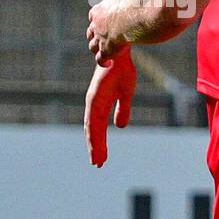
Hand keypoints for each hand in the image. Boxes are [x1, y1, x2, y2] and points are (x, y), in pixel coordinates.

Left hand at [84, 51, 136, 166]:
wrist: (118, 53)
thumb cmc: (121, 68)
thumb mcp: (126, 92)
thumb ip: (122, 109)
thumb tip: (120, 126)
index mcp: (100, 104)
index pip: (98, 128)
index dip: (99, 143)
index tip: (101, 158)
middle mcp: (93, 104)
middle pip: (94, 132)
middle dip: (96, 149)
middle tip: (98, 165)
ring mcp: (93, 102)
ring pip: (92, 129)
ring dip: (94, 146)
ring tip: (97, 161)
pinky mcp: (95, 98)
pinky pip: (94, 120)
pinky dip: (94, 134)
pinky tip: (96, 144)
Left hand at [87, 0, 127, 66]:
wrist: (134, 17)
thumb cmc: (131, 5)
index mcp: (99, 11)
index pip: (93, 16)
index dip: (97, 20)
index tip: (102, 22)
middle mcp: (96, 25)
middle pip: (90, 32)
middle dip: (94, 35)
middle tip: (100, 39)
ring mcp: (100, 39)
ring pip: (92, 46)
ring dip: (97, 49)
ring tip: (102, 52)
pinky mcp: (107, 50)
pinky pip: (101, 59)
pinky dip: (103, 62)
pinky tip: (108, 64)